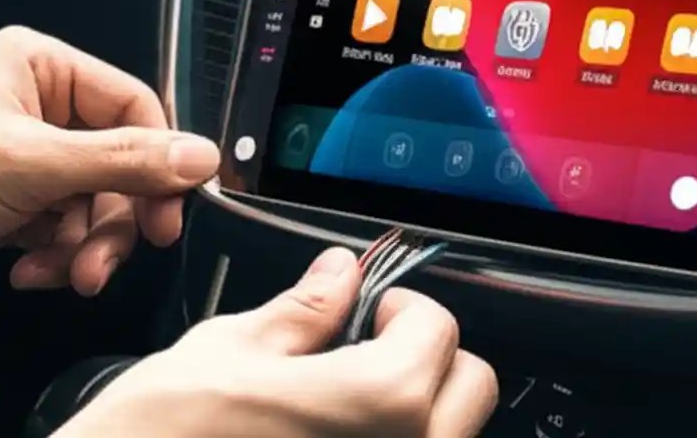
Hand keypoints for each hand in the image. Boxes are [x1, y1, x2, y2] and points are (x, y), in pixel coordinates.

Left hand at [0, 26, 219, 308]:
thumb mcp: (29, 164)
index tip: (169, 210)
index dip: (160, 163)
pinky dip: (58, 258)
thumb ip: (124, 162)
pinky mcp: (16, 205)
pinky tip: (29, 271)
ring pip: (100, 206)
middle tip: (107, 257)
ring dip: (87, 247)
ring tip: (65, 272)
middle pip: (123, 166)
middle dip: (115, 220)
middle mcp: (40, 108)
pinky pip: (69, 232)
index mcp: (43, 68)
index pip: (136, 109)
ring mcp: (29, 160)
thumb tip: (199, 155)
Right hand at [58, 247, 498, 437]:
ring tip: (339, 401)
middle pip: (470, 390)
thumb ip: (302, 312)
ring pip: (448, 436)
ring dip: (415, 409)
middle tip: (364, 350)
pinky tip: (323, 437)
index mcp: (379, 402)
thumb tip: (340, 274)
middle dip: (427, 358)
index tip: (366, 307)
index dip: (399, 305)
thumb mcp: (225, 352)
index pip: (439, 329)